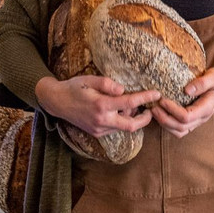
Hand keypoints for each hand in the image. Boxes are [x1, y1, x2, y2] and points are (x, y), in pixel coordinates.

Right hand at [34, 75, 159, 136]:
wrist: (56, 102)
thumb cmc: (74, 87)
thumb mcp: (89, 80)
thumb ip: (107, 84)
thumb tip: (123, 90)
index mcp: (101, 105)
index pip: (129, 103)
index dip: (145, 98)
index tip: (156, 93)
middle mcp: (101, 120)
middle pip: (131, 126)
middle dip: (145, 119)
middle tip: (152, 110)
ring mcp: (99, 129)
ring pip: (123, 128)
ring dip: (132, 119)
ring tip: (135, 107)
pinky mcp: (96, 133)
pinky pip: (115, 128)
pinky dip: (122, 121)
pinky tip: (121, 112)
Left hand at [149, 67, 213, 136]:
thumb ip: (202, 82)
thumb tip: (186, 90)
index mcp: (206, 108)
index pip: (186, 117)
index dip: (172, 111)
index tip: (162, 100)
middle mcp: (201, 118)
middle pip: (181, 127)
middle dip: (164, 119)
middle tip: (153, 107)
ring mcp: (197, 121)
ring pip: (179, 132)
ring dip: (165, 124)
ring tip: (154, 111)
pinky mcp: (193, 120)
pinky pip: (180, 129)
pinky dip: (168, 125)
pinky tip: (161, 114)